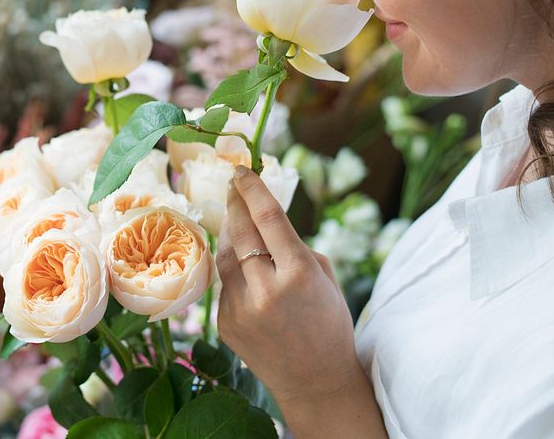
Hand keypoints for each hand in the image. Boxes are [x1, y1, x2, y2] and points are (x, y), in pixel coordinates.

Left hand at [216, 165, 362, 404]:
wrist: (316, 382)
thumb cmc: (328, 324)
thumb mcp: (324, 278)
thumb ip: (295, 246)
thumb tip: (262, 219)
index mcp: (298, 273)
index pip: (268, 216)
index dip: (252, 188)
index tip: (241, 170)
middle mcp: (266, 289)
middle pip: (240, 230)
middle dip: (234, 204)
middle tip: (231, 187)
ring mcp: (241, 308)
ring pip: (226, 256)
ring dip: (231, 237)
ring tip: (237, 224)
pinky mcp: (225, 323)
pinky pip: (225, 286)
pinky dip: (235, 275)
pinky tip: (248, 278)